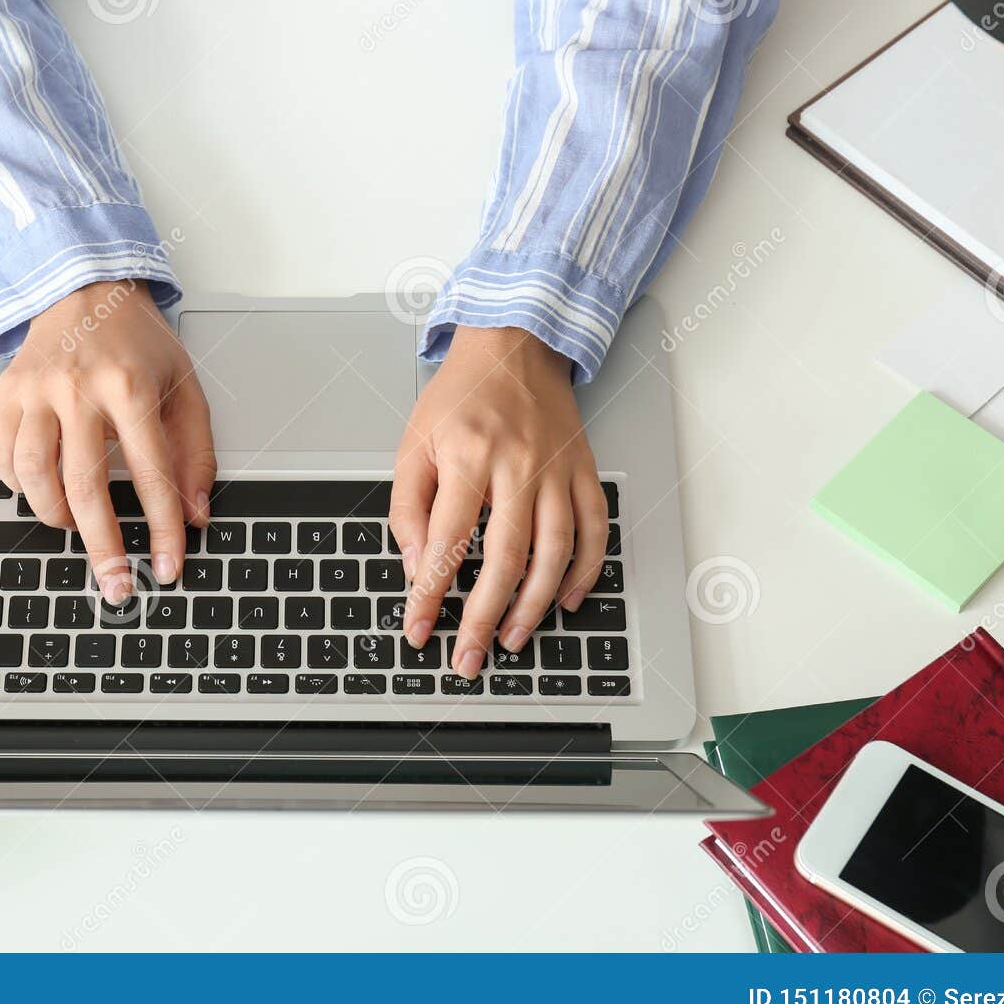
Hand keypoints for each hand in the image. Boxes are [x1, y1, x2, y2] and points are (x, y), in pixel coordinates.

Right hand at [0, 281, 215, 601]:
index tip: (168, 566)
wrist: (86, 290)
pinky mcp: (7, 391)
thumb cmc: (138, 344)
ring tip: (76, 527)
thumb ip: (194, 453)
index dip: (162, 528)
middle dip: (102, 546)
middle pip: (86, 485)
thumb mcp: (184, 388)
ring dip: (56, 516)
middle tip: (115, 584)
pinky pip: (3, 454)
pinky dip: (19, 485)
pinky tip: (40, 491)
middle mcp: (80, 389)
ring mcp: (38, 390)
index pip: (152, 474)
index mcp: (133, 387)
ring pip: (35, 474)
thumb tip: (194, 515)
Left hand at [389, 327, 607, 679]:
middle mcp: (518, 465)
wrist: (515, 345)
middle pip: (505, 558)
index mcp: (468, 456)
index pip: (446, 541)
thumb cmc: (460, 397)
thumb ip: (409, 507)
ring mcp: (557, 470)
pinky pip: (594, 530)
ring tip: (512, 639)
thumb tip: (415, 566)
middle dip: (484, 617)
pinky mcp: (583, 471)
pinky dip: (585, 571)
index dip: (429, 593)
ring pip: (555, 552)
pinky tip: (567, 601)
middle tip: (469, 658)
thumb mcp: (414, 443)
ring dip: (534, 605)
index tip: (419, 630)